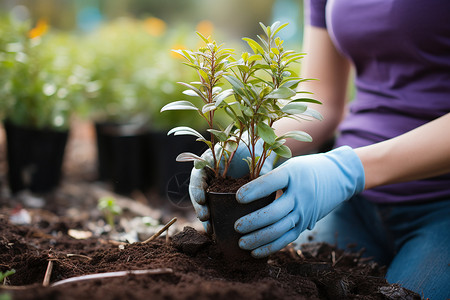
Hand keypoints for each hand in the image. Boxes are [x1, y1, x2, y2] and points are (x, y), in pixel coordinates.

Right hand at [189, 139, 275, 232]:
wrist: (253, 150)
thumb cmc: (250, 147)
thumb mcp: (250, 151)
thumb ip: (254, 163)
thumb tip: (264, 179)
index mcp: (209, 161)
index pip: (197, 174)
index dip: (197, 188)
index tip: (202, 200)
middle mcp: (208, 174)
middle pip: (198, 191)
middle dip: (199, 206)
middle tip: (205, 217)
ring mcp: (213, 185)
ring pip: (203, 201)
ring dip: (205, 216)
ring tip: (210, 229)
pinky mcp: (219, 196)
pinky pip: (214, 208)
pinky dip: (214, 219)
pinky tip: (216, 231)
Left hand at [234, 146, 364, 257]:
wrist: (339, 177)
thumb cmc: (306, 170)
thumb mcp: (290, 166)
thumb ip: (271, 178)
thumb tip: (243, 195)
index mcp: (292, 175)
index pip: (271, 183)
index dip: (254, 190)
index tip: (237, 197)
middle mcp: (299, 195)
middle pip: (274, 212)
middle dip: (253, 221)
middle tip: (236, 226)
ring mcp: (303, 212)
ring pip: (279, 229)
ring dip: (259, 238)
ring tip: (241, 242)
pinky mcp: (305, 224)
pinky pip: (286, 239)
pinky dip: (270, 247)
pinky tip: (254, 252)